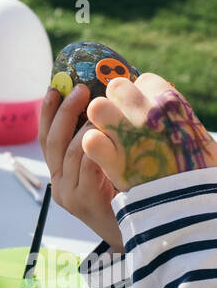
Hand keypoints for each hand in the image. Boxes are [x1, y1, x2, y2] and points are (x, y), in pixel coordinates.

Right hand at [39, 84, 122, 250]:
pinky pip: (86, 166)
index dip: (48, 110)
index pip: (45, 136)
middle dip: (64, 111)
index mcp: (59, 171)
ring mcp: (68, 193)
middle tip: (80, 89)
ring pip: (70, 151)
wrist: (137, 233)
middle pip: (52, 140)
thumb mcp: (105, 164)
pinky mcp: (83, 201)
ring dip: (85, 126)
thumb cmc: (126, 192)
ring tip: (102, 110)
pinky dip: (95, 146)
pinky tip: (107, 133)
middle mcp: (58, 182)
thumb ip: (98, 140)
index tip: (54, 86)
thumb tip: (103, 100)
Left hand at [84, 72, 216, 191]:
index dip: (142, 95)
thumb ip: (175, 118)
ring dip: (99, 117)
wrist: (196, 205)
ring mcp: (131, 135)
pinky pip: (91, 141)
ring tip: (105, 131)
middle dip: (115, 100)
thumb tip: (161, 107)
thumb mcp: (196, 136)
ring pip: (98, 107)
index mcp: (173, 104)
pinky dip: (92, 143)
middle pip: (117, 87)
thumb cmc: (197, 169)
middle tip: (119, 118)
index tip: (142, 108)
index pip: (146, 81)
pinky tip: (96, 149)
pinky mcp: (115, 162)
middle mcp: (151, 113)